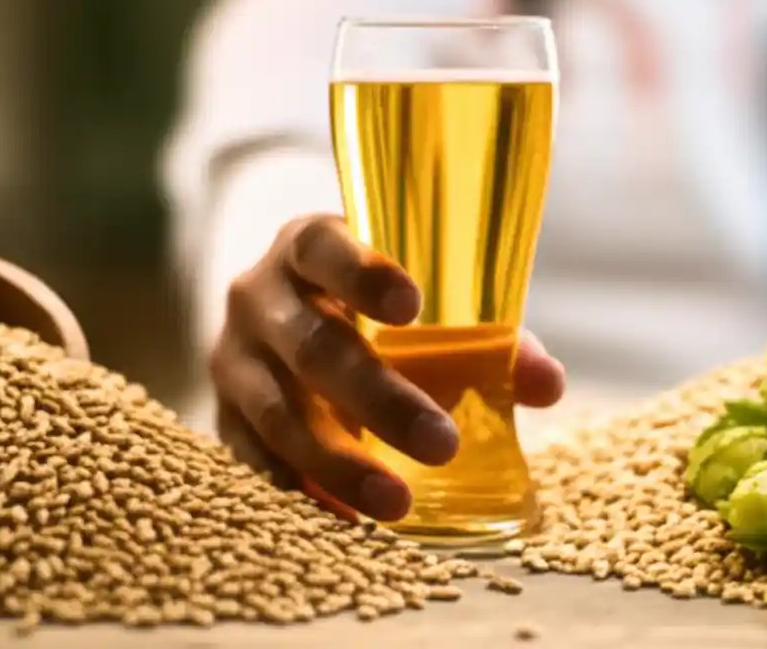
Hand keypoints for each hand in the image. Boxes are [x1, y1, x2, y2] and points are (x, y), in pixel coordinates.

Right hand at [209, 214, 565, 520]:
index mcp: (307, 247)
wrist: (287, 317)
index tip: (414, 307)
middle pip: (311, 346)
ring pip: (277, 412)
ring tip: (398, 500)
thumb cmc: (372, 308)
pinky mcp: (222, 415)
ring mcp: (232, 358)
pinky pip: (251, 459)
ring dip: (338, 462)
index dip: (363, 275)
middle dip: (377, 398)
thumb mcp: (421, 303)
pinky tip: (346, 520)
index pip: (325, 249)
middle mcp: (258, 296)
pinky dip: (298, 490)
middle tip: (441, 442)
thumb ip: (485, 339)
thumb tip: (545, 384)